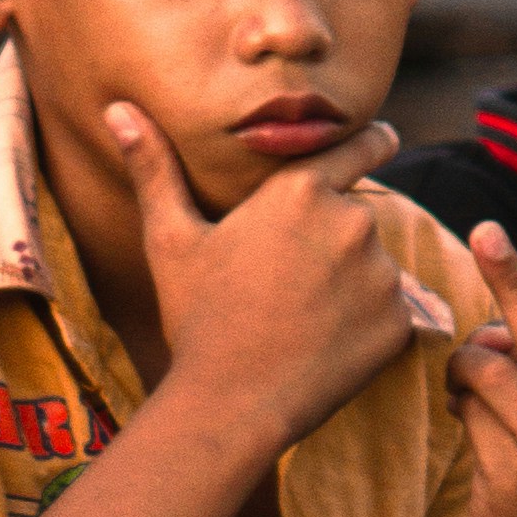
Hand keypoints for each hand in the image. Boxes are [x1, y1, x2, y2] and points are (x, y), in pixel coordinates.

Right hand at [106, 107, 445, 456]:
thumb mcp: (171, 240)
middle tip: (291, 282)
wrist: (230, 407)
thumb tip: (118, 109)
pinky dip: (368, 324)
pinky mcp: (399, 322)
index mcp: (302, 191)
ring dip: (353, 282)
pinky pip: (391, 312)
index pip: (358, 147)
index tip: (384, 137)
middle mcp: (353, 221)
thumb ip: (155, 169)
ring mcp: (382, 274)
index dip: (373, 141)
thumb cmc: (197, 319)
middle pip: (357, 217)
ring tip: (302, 318)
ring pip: (375, 266)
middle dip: (334, 240)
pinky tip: (325, 345)